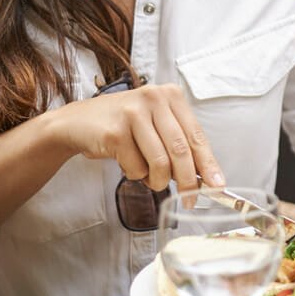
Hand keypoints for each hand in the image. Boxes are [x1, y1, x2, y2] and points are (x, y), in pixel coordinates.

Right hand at [45, 83, 224, 191]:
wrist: (76, 123)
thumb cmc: (123, 126)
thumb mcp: (156, 125)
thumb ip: (179, 144)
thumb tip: (205, 176)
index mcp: (171, 95)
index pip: (196, 135)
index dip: (208, 163)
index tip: (218, 185)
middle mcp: (154, 99)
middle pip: (181, 149)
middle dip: (188, 180)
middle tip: (190, 199)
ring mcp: (133, 113)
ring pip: (160, 161)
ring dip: (158, 181)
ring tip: (152, 180)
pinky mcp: (115, 132)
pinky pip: (136, 167)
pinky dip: (136, 175)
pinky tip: (128, 165)